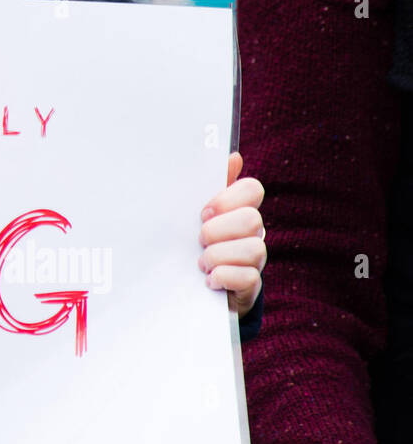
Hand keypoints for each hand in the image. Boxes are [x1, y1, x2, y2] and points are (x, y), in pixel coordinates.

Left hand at [197, 152, 264, 316]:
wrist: (189, 287)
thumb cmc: (193, 242)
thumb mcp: (194, 214)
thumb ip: (209, 185)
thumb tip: (233, 156)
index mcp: (237, 210)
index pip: (252, 189)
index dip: (228, 198)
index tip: (204, 212)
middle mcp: (252, 232)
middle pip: (252, 219)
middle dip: (219, 229)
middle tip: (199, 239)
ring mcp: (253, 260)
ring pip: (254, 249)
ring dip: (219, 256)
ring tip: (201, 263)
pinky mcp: (249, 286)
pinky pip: (248, 277)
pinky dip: (224, 277)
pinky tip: (209, 280)